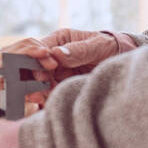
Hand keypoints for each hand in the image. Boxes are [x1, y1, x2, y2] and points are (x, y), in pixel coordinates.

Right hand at [0, 28, 138, 109]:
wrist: (122, 59)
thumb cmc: (110, 46)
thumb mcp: (98, 45)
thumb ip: (79, 50)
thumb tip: (57, 54)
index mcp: (56, 41)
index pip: (33, 48)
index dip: (34, 57)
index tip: (50, 66)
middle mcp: (49, 57)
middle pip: (24, 65)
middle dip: (26, 75)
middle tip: (40, 86)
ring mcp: (51, 73)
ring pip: (30, 82)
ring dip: (32, 90)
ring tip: (41, 99)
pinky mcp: (56, 88)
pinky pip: (41, 95)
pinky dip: (40, 101)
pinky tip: (42, 106)